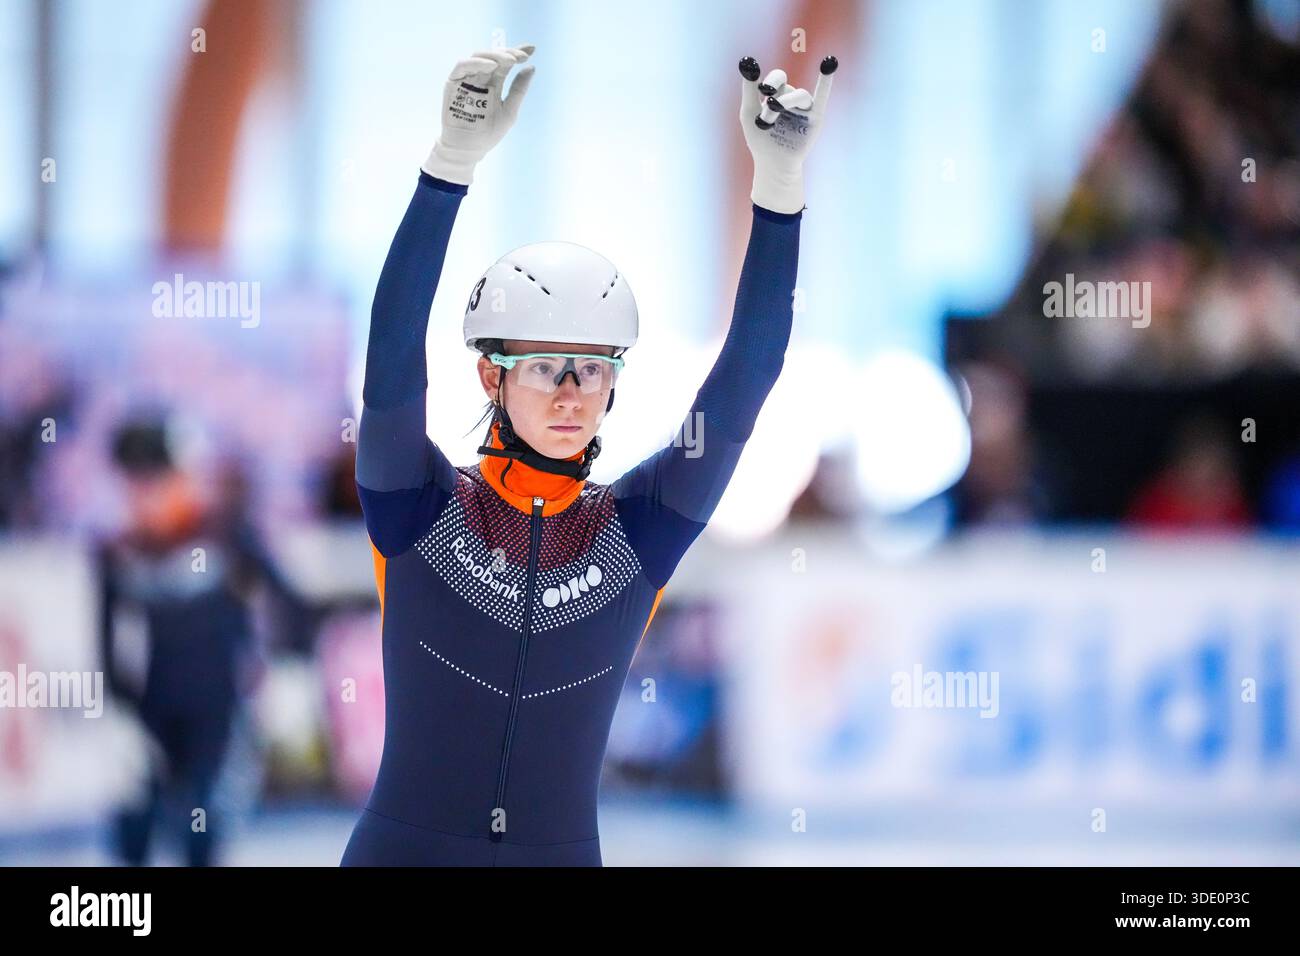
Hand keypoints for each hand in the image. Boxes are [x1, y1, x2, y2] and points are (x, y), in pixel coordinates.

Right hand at [422, 44, 536, 185]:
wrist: (469, 149)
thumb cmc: (489, 133)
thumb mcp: (510, 110)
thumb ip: (519, 89)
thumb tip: (531, 67)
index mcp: (494, 83)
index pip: (505, 63)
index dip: (517, 52)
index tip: (532, 49)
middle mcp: (480, 78)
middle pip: (493, 57)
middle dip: (508, 53)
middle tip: (520, 56)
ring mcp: (466, 79)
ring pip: (479, 57)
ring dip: (495, 56)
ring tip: (510, 61)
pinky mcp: (453, 83)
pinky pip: (462, 66)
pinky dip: (477, 63)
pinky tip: (491, 66)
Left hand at [738, 54, 836, 213]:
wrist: (773, 165)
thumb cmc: (760, 141)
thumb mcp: (748, 114)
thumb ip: (748, 89)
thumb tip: (748, 62)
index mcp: (777, 97)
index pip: (778, 79)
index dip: (772, 81)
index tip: (763, 89)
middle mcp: (792, 101)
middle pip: (787, 87)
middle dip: (776, 91)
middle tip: (769, 102)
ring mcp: (804, 109)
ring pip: (800, 94)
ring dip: (785, 103)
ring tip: (771, 118)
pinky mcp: (815, 118)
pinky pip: (823, 96)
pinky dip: (826, 81)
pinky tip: (829, 65)